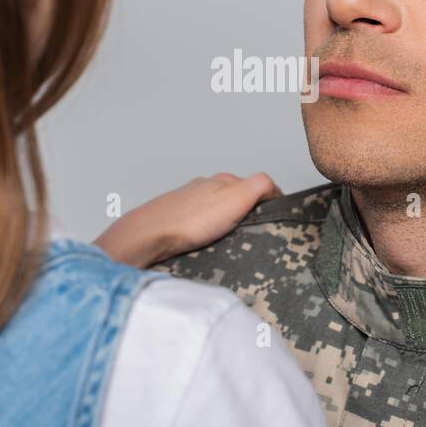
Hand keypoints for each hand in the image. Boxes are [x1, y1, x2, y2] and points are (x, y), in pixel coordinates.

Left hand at [93, 172, 281, 267]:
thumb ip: (260, 186)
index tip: (275, 222)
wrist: (150, 236)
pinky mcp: (176, 221)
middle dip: (247, 216)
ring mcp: (189, 203)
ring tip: (230, 244)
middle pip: (236, 199)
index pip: (256, 187)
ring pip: (217, 213)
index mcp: (223, 181)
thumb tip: (274, 188)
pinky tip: (207, 245)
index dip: (270, 203)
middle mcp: (204, 188)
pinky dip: (208, 234)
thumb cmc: (191, 220)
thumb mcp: (236, 197)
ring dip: (227, 226)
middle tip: (253, 236)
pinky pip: (201, 226)